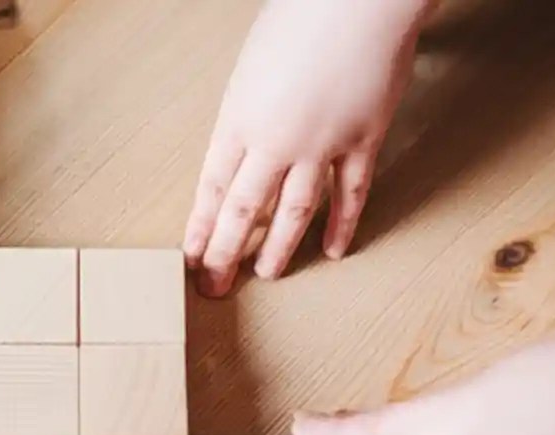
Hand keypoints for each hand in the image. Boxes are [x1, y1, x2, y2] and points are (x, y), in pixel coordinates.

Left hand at [184, 0, 432, 293]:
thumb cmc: (299, 18)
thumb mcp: (250, 68)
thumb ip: (246, 112)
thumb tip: (242, 147)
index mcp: (239, 120)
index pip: (211, 190)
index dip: (201, 229)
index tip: (191, 258)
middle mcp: (275, 141)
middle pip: (243, 211)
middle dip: (225, 254)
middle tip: (214, 287)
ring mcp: (321, 145)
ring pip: (294, 212)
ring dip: (278, 249)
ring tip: (266, 275)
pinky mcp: (363, 140)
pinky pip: (351, 194)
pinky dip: (342, 224)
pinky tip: (334, 250)